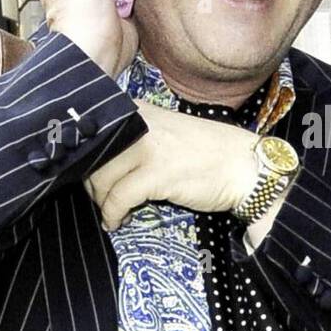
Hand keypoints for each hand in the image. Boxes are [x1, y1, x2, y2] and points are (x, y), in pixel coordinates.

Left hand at [85, 102, 259, 227]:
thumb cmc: (209, 152)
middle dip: (92, 183)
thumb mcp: (167, 131)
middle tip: (103, 198)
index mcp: (139, 109)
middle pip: (93, 156)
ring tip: (113, 211)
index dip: (85, 157)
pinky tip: (117, 220)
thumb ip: (137, 135)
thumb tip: (103, 157)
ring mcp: (148, 147)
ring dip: (102, 201)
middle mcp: (140, 122)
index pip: (94, 130)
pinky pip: (118, 198)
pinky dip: (113, 214)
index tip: (89, 174)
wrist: (245, 166)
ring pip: (101, 177)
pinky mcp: (157, 174)